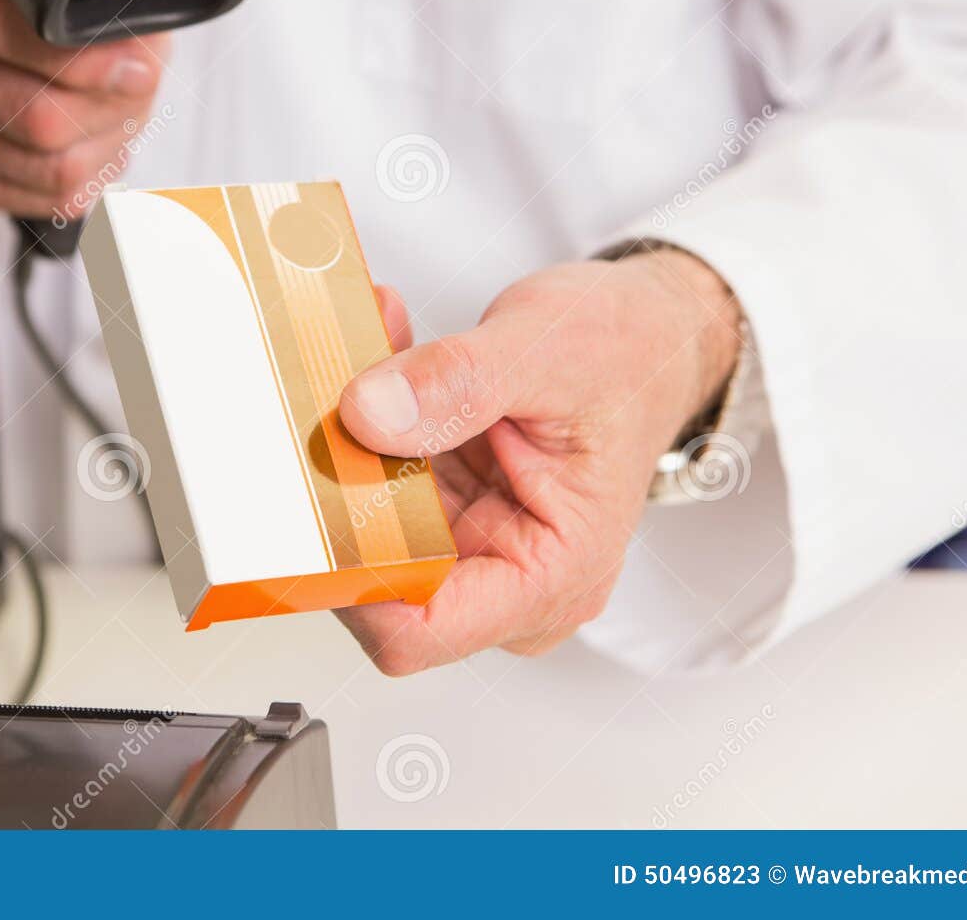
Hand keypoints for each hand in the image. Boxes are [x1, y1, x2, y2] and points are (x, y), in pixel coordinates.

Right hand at [0, 0, 168, 215]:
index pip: (6, 29)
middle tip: (144, 84)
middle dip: (115, 107)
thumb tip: (146, 43)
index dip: (90, 58)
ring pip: (48, 167)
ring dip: (108, 146)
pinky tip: (97, 147)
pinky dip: (85, 178)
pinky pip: (34, 197)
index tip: (139, 58)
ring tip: (127, 114)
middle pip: (38, 116)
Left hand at [341, 250, 742, 674]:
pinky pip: (380, 478)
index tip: (318, 506)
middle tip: (321, 410)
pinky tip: (380, 351)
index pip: (420, 633)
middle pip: (384, 581)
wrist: (648, 333)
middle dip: (344, 498)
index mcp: (552, 573)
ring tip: (356, 358)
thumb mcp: (548, 352)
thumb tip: (369, 415)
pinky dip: (370, 417)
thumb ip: (458, 383)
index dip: (356, 584)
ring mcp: (474, 541)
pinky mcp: (447, 505)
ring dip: (351, 444)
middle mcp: (509, 574)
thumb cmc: (627, 355)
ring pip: (370, 525)